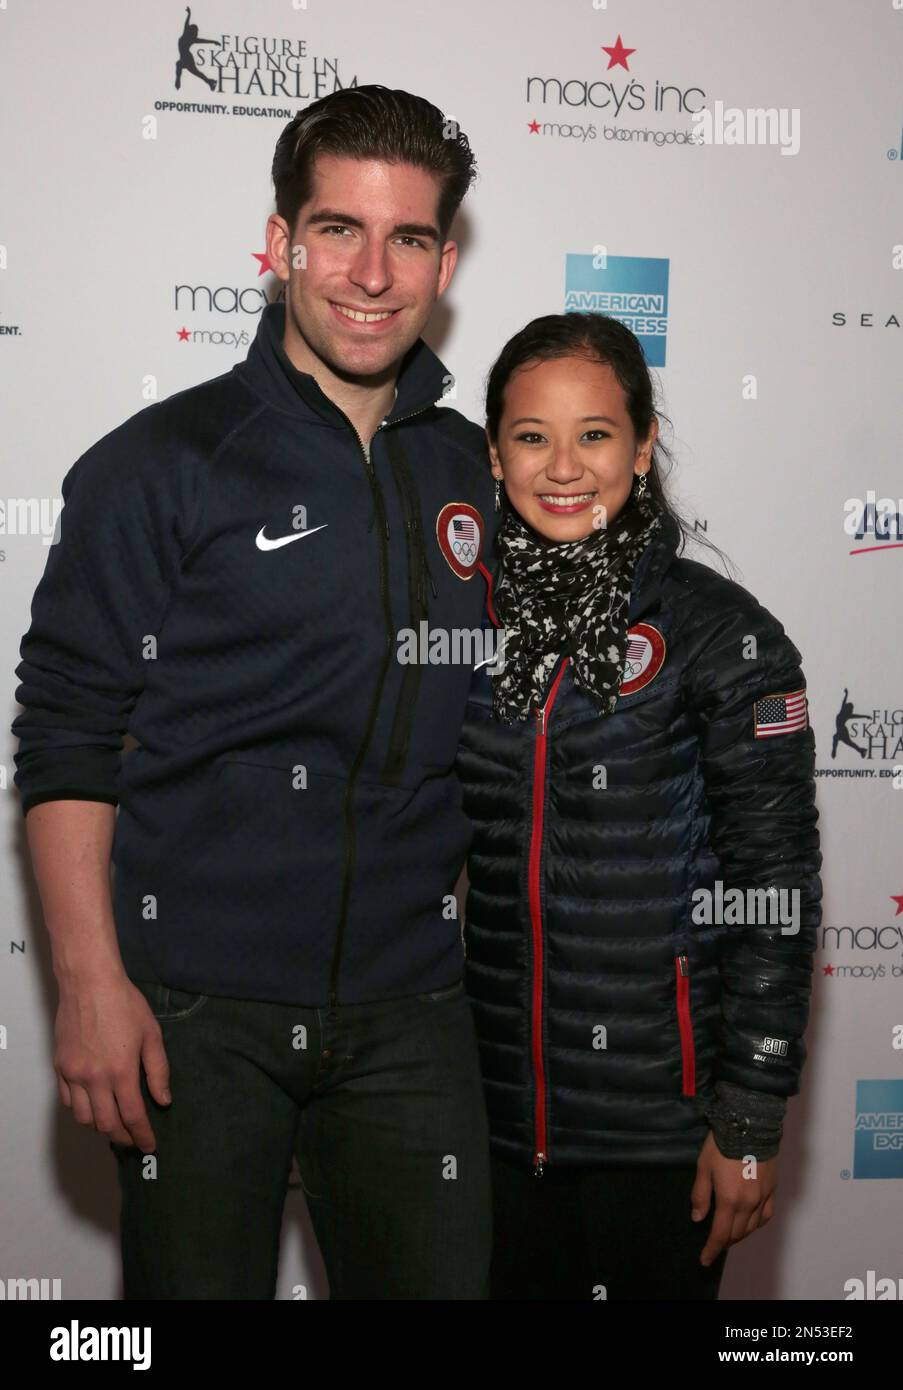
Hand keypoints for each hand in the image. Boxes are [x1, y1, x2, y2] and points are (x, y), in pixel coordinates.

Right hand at [53, 973, 171, 1152]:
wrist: (89, 983)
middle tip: (133, 1139)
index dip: (143, 1135)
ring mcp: (74, 1074)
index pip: (133, 1116)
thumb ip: (158, 1070)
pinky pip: (67, 1101)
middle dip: (122, 1137)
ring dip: (100, 1127)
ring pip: (84, 1118)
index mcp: (121, 1071)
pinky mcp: (60, 1067)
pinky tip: (93, 1105)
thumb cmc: (124, 1004)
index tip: (150, 1145)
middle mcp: (95, 1078)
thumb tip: (163, 1100)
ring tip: (114, 1124)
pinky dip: (81, 1110)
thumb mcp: (151, 1034)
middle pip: (106, 1124)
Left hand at [691, 1130, 776, 1266]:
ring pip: (752, 1228)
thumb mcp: (703, 1167)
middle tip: (714, 1244)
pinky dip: (757, 1224)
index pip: (721, 1234)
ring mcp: (762, 1197)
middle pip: (737, 1234)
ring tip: (729, 1234)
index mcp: (729, 1199)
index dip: (712, 1249)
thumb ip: (700, 1195)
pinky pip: (766, 1215)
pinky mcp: (772, 1190)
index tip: (704, 1259)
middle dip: (724, 1242)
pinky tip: (750, 1222)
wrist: (750, 1124)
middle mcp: (748, 1203)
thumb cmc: (723, 1144)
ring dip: (740, 1234)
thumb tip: (698, 1218)